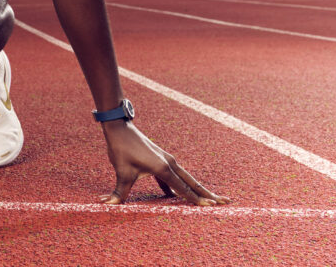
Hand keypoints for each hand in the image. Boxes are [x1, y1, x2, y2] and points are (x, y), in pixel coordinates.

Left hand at [99, 120, 228, 205]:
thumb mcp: (121, 172)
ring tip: (210, 199)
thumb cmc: (121, 148)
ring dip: (197, 190)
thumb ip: (120, 191)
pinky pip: (173, 176)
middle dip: (208, 194)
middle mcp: (169, 164)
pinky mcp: (160, 159)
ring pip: (185, 179)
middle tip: (226, 202)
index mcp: (163, 169)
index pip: (184, 189)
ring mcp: (166, 160)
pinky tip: (174, 196)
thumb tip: (108, 204)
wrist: (119, 127)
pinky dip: (178, 186)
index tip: (212, 208)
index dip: (197, 200)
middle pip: (192, 183)